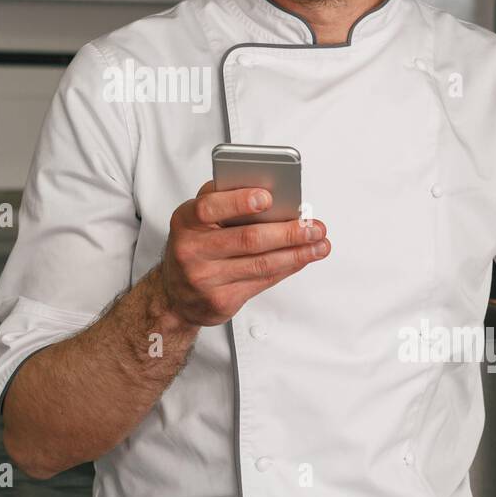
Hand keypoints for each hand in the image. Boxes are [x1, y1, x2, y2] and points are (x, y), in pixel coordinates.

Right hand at [157, 180, 329, 326]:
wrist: (175, 294)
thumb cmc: (195, 246)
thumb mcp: (196, 219)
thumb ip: (224, 201)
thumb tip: (272, 195)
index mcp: (186, 221)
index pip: (210, 207)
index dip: (240, 202)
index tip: (268, 197)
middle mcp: (191, 250)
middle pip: (248, 239)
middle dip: (287, 232)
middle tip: (314, 226)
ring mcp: (205, 279)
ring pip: (261, 263)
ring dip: (297, 253)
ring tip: (319, 244)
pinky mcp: (221, 301)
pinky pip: (262, 282)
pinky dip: (287, 268)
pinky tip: (302, 259)